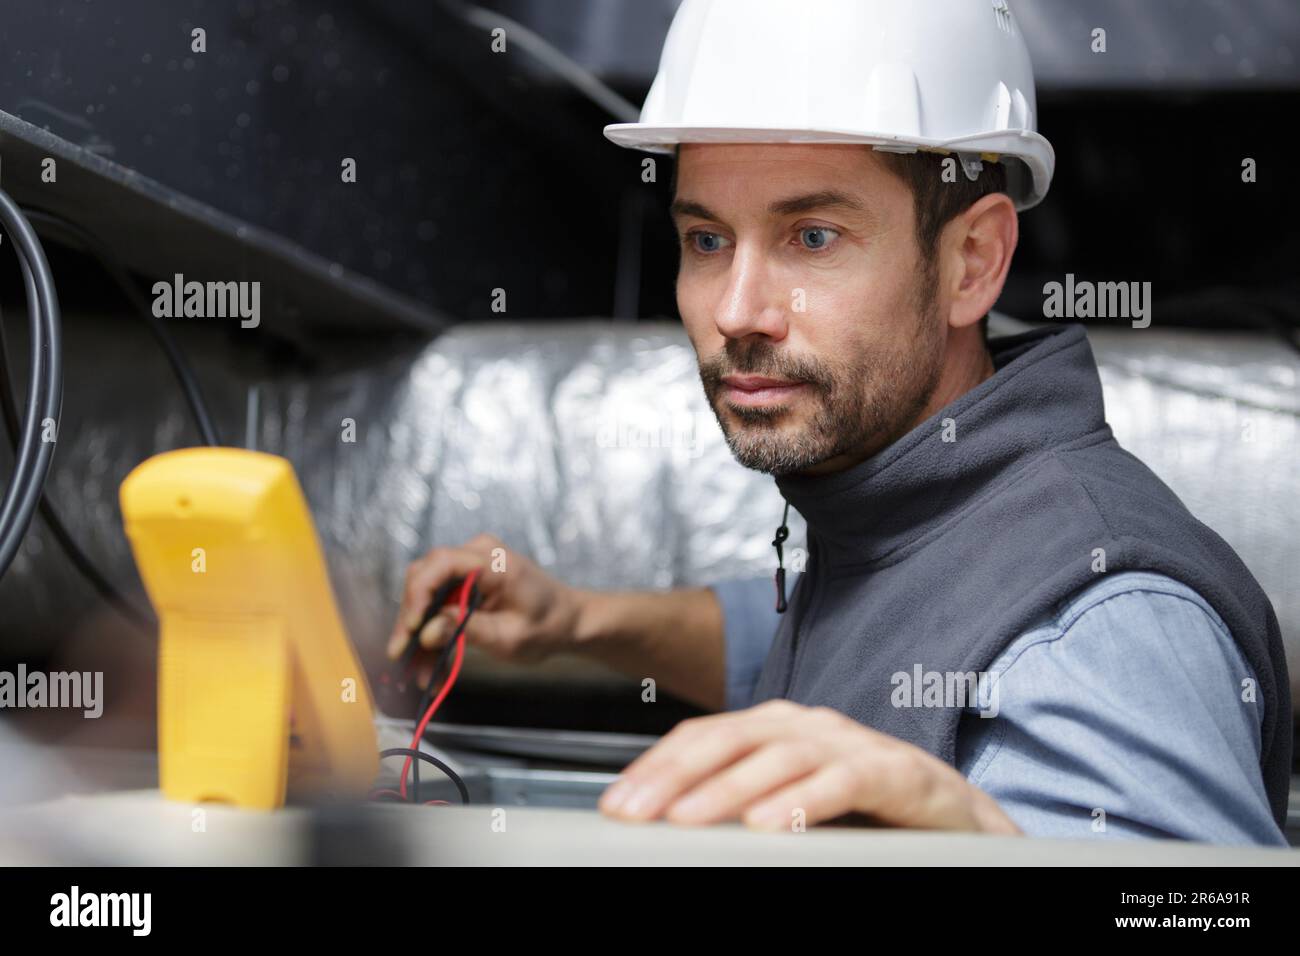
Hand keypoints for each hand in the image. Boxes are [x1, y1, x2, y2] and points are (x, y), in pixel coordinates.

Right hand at [386, 533, 582, 685]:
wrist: (566, 621)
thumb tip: (427, 632)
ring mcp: (470, 565)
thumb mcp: (509, 637)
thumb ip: (467, 630)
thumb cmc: (546, 627)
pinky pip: (438, 602)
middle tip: (401, 657)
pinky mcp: (465, 581)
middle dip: (410, 620)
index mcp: (494, 561)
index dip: (419, 594)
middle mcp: (478, 554)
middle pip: (425, 578)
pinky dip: (433, 633)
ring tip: (419, 673)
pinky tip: (431, 666)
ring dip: (419, 634)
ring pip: (426, 594)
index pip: (442, 563)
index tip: (413, 629)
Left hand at [598, 699, 1020, 833]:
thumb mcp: (789, 799)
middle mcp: (809, 726)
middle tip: (634, 810)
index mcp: (778, 727)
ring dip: (727, 788)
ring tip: (686, 818)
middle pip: (731, 738)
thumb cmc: (866, 807)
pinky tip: (766, 824)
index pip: (705, 735)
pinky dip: (800, 802)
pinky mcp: (893, 772)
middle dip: (674, 773)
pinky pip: (840, 783)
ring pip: (778, 757)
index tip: (617, 801)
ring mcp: (851, 744)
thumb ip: (739, 798)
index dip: (657, 764)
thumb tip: (669, 817)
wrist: (955, 814)